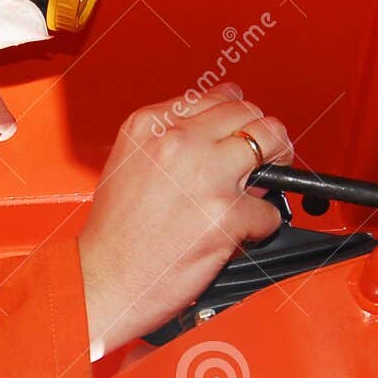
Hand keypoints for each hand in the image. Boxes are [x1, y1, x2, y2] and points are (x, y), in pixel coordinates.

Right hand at [77, 84, 293, 355]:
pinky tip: (236, 234)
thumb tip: (223, 131)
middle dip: (263, 138)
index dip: (235, 119)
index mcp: (150, 124)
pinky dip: (261, 225)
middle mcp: (177, 142)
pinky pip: (270, 210)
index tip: (237, 136)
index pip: (217, 98)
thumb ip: (171, 140)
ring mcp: (204, 176)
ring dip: (275, 167)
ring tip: (258, 191)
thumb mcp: (129, 164)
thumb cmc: (114, 234)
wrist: (102, 280)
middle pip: (251, 114)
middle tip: (262, 162)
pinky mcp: (225, 215)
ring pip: (273, 144)